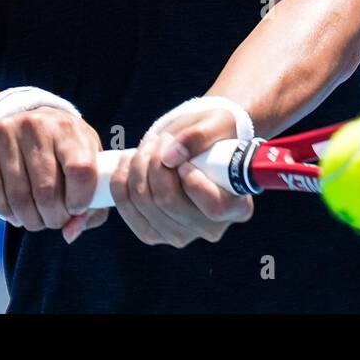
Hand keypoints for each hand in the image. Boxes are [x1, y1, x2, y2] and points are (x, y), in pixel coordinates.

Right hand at [0, 107, 109, 242]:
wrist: (24, 122)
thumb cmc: (62, 151)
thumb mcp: (86, 166)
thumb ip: (90, 206)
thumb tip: (70, 233)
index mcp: (69, 128)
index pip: (81, 171)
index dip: (80, 201)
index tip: (76, 209)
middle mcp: (37, 125)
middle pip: (47, 190)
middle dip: (53, 218)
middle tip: (55, 220)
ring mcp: (6, 131)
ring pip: (19, 196)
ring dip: (30, 220)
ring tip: (36, 219)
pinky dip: (6, 212)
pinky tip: (15, 214)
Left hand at [110, 106, 253, 246]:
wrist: (197, 145)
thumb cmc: (214, 134)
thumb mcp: (216, 124)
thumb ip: (198, 137)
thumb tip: (170, 156)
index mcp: (237, 208)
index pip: (213, 207)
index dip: (193, 181)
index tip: (186, 159)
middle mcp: (211, 229)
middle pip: (169, 202)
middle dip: (155, 163)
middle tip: (160, 139)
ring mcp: (181, 235)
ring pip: (145, 203)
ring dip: (137, 167)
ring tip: (148, 146)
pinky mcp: (154, 233)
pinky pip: (127, 209)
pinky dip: (121, 181)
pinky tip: (129, 161)